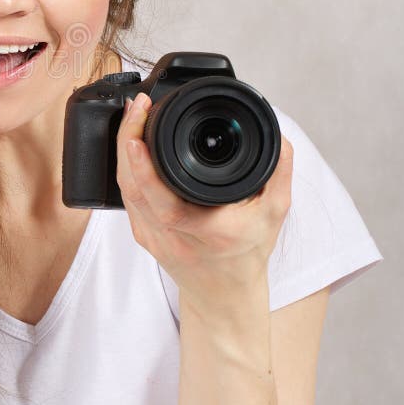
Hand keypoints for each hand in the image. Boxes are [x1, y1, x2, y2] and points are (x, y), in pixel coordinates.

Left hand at [115, 92, 293, 308]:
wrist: (224, 296)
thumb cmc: (248, 254)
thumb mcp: (274, 214)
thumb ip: (278, 174)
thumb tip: (280, 137)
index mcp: (207, 232)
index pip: (164, 201)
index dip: (144, 169)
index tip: (139, 137)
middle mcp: (174, 237)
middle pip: (134, 187)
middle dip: (128, 142)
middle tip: (138, 108)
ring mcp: (153, 237)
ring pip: (125, 189)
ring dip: (124, 149)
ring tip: (135, 116)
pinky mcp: (142, 234)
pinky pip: (127, 196)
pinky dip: (126, 166)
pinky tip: (131, 142)